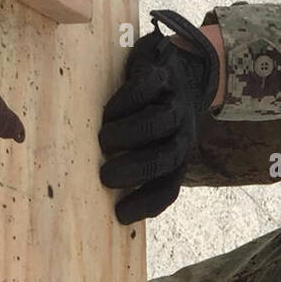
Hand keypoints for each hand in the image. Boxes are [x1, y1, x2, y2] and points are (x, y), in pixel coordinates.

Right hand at [98, 11, 219, 224]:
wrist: (180, 66)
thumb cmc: (153, 112)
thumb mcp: (151, 140)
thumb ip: (135, 163)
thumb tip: (99, 195)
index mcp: (178, 156)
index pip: (168, 188)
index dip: (147, 203)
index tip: (120, 215)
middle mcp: (182, 132)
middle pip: (166, 158)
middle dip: (136, 171)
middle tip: (106, 178)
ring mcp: (174, 102)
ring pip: (157, 123)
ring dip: (128, 135)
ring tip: (104, 141)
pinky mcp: (161, 74)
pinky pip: (145, 89)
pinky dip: (125, 102)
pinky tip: (108, 112)